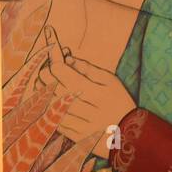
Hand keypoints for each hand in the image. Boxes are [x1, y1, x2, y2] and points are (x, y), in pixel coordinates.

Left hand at [40, 28, 135, 157]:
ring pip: (45, 101)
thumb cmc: (120, 102)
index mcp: (93, 92)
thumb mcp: (111, 81)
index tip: (48, 34)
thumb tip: (67, 58)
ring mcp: (74, 123)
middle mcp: (81, 108)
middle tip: (51, 67)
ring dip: (43, 88)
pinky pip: (50, 117)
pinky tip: (52, 98)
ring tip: (49, 82)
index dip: (52, 52)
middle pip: (48, 84)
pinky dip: (46, 105)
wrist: (128, 136)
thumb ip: (88, 69)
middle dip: (46, 70)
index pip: (61, 70)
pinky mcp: (69, 135)